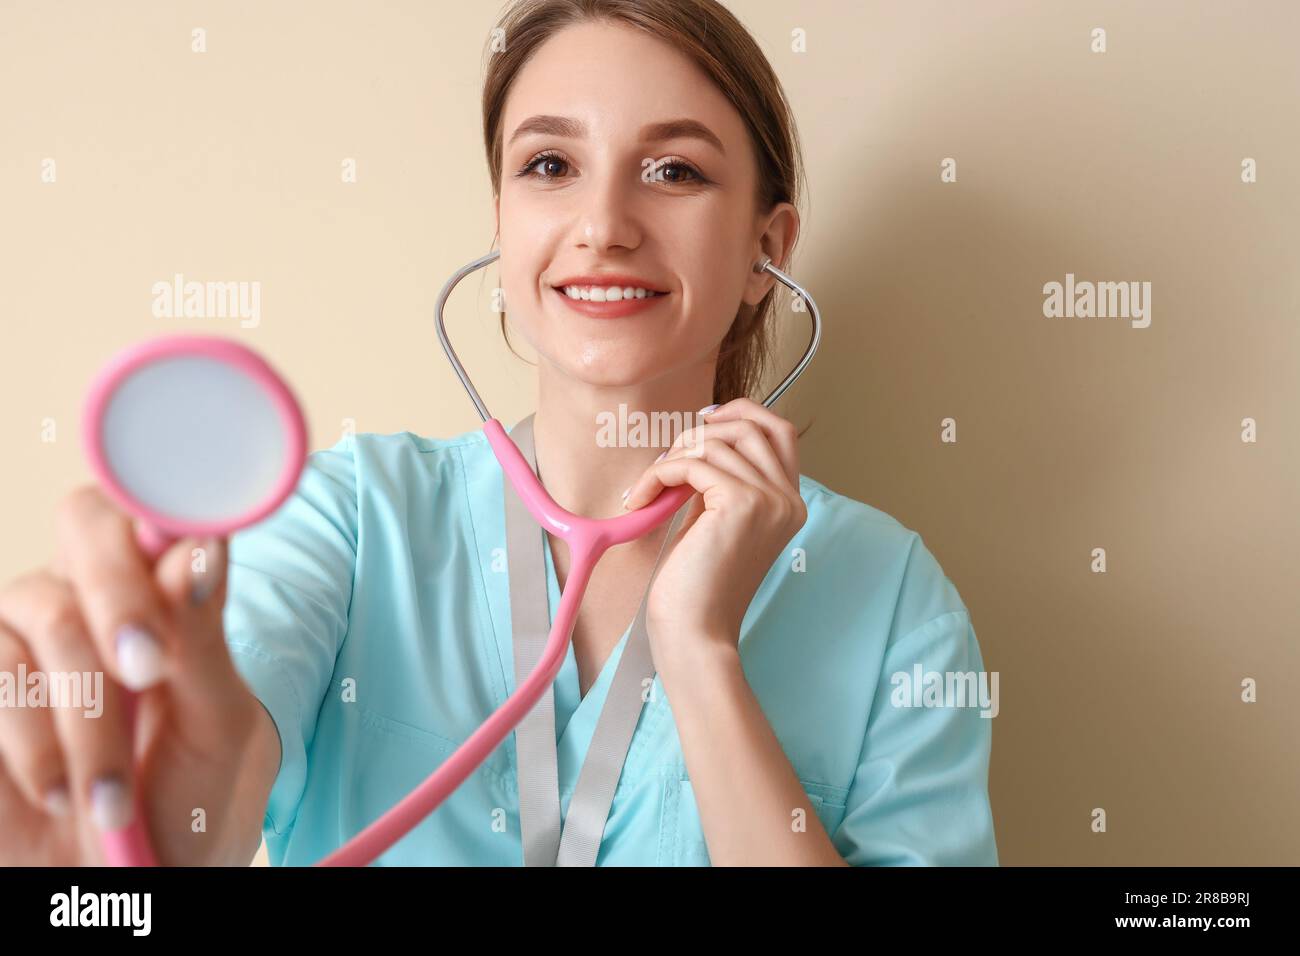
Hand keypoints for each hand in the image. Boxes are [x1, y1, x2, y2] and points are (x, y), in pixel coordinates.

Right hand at [0, 486, 277, 864]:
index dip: (167, 517)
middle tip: (148, 670)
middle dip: (120, 603)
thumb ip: (203, 638)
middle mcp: (88, 591)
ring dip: (84, 718)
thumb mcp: (217, 722)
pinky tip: (60, 790)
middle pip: (85, 530)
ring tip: (114, 795)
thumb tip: (197, 550)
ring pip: (40, 622)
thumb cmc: (189, 789)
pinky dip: (32, 743)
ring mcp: (21, 632)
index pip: (155, 504)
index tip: (188, 565)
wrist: (133, 873)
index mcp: (164, 585)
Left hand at [622, 398, 807, 668]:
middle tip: (668, 459)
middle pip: (752, 425)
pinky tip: (642, 499)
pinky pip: (692, 463)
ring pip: (716, 442)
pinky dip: (659, 474)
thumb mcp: (718, 521)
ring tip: (651, 488)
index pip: (780, 431)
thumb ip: (723, 480)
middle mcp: (788, 499)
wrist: (695, 632)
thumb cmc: (698, 585)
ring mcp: (770, 500)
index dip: (742, 414)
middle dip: (702, 430)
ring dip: (673, 457)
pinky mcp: (742, 504)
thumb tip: (702, 434)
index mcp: (789, 503)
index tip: (703, 423)